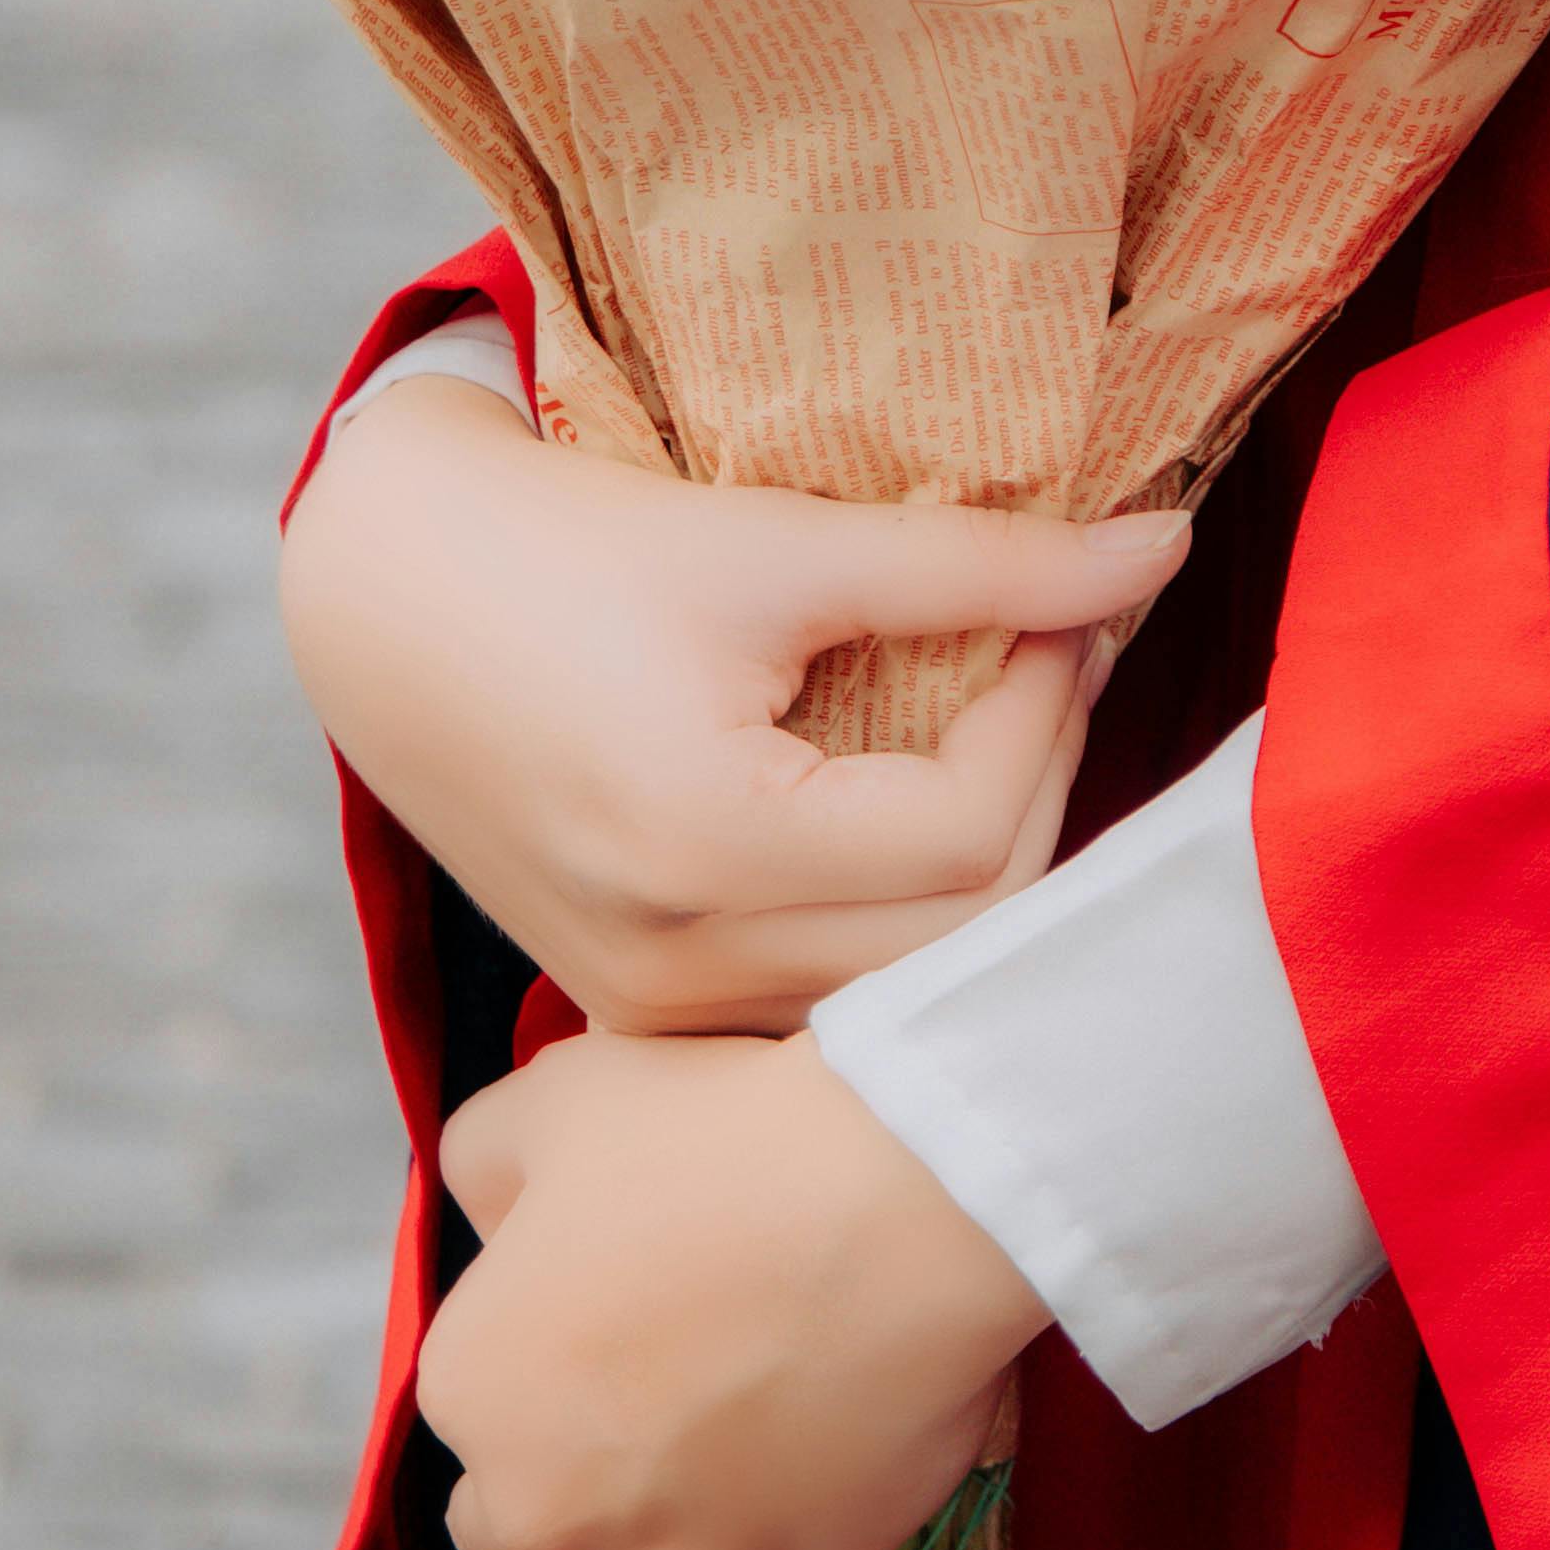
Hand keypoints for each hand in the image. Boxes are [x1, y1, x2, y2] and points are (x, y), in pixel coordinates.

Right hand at [280, 372, 1185, 1025]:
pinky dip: (898, 916)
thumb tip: (1164, 548)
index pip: (967, 829)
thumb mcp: (774, 541)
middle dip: (1038, 787)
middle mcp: (674, 964)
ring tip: (1006, 715)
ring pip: (899, 986)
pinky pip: (823, 999)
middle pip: (956, 935)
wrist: (385, 596)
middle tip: (1061, 655)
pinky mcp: (637, 1008)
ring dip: (982, 861)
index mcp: (702, 850)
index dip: (1048, 708)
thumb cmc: (569, 545)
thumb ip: (978, 562)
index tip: (1069, 605)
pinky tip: (920, 799)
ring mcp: (651, 1007)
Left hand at [424, 1023, 1035, 1549]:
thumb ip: (489, 1161)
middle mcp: (560, 1500)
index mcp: (478, 1385)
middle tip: (625, 1447)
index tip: (610, 1273)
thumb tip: (495, 1214)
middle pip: (519, 1535)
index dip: (539, 1334)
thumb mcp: (548, 1103)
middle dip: (555, 1510)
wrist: (890, 1182)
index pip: (474, 1390)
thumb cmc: (714, 1126)